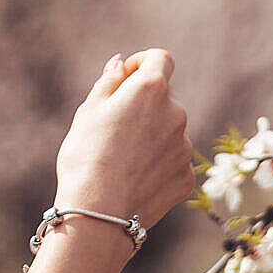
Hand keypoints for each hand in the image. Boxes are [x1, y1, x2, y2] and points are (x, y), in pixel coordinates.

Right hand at [52, 49, 197, 249]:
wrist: (99, 214)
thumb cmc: (86, 157)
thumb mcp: (88, 112)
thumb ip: (109, 81)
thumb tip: (121, 63)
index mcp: (151, 89)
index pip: (161, 58)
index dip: (142, 63)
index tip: (126, 77)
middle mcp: (176, 113)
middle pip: (164, 97)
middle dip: (144, 104)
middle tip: (114, 127)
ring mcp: (184, 146)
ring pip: (169, 130)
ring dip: (152, 135)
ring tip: (122, 159)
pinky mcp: (187, 176)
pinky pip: (173, 160)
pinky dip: (158, 164)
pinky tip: (134, 179)